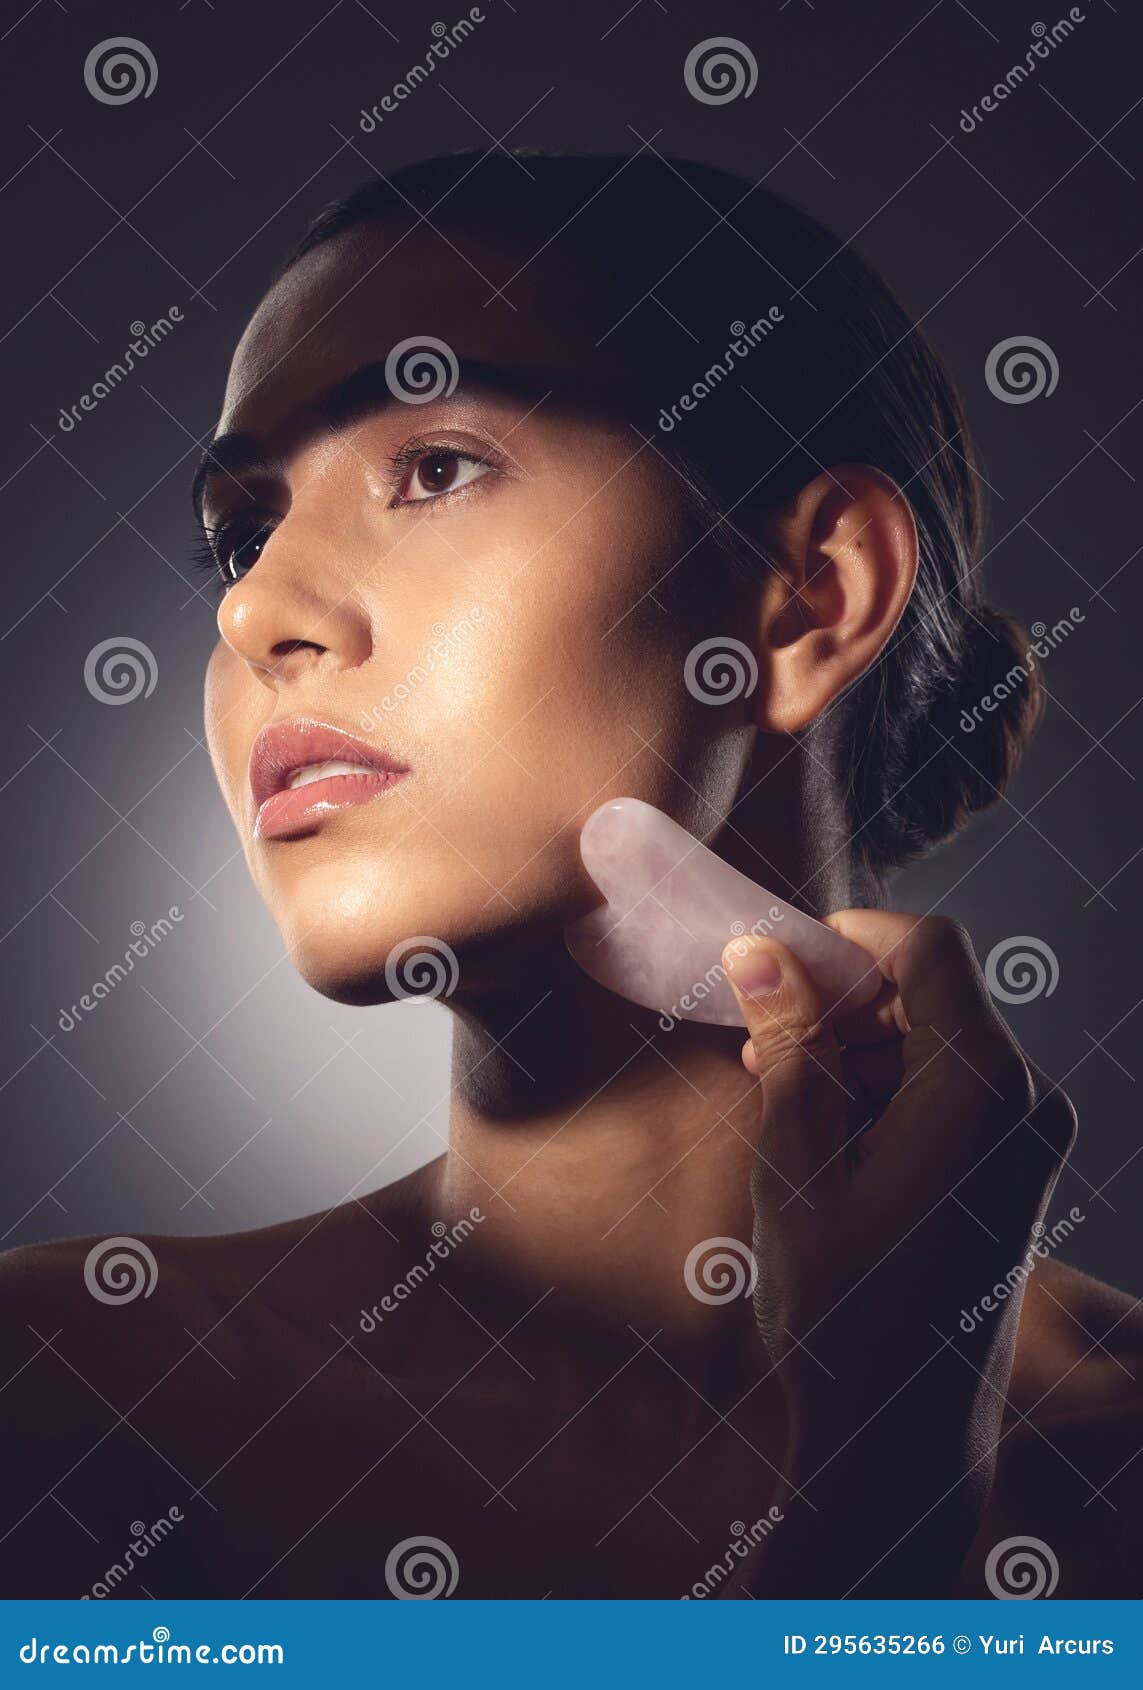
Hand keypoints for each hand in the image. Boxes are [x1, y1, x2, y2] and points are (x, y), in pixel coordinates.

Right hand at [721, 913, 1075, 1591]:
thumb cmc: (839, 1309)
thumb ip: (787, 1046)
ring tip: (784, 1093)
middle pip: (937, 989)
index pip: (928, 948)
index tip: (780, 965)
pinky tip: (831, 1131)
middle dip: (846, 998)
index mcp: (977, 1088)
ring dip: (862, 1043)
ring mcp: (1034, 1134)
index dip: (851, 937)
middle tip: (763, 1041)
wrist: (900, 1436)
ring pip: (944, 1035)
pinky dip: (894, 1084)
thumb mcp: (792, 1164)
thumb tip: (761, 952)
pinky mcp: (1023, 1164)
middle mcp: (1026, 1099)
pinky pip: (960, 1083)